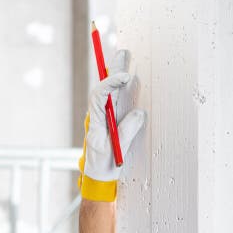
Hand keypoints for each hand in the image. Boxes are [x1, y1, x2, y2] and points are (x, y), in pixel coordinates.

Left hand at [79, 49, 146, 200]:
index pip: (99, 97)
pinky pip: (114, 102)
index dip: (110, 84)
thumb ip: (126, 132)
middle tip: (123, 53)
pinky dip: (120, 89)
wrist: (97, 179)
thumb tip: (138, 112)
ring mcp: (103, 120)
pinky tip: (127, 79)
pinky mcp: (110, 123)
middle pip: (103, 90)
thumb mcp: (116, 152)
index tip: (123, 76)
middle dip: (112, 70)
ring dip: (116, 75)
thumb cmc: (104, 167)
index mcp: (94, 124)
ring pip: (109, 94)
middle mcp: (97, 118)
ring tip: (125, 57)